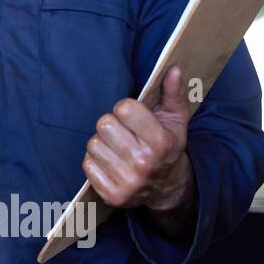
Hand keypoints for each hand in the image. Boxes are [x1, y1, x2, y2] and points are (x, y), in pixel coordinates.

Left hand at [82, 65, 194, 213]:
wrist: (167, 187)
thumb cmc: (168, 147)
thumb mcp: (176, 120)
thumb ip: (173, 93)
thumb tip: (172, 68)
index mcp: (160, 142)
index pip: (123, 108)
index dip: (125, 109)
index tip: (133, 117)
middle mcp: (144, 163)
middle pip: (103, 124)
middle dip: (111, 125)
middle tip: (123, 133)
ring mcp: (128, 182)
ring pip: (92, 144)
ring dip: (101, 143)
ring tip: (118, 148)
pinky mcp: (112, 195)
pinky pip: (87, 165)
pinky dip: (95, 161)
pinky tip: (111, 162)